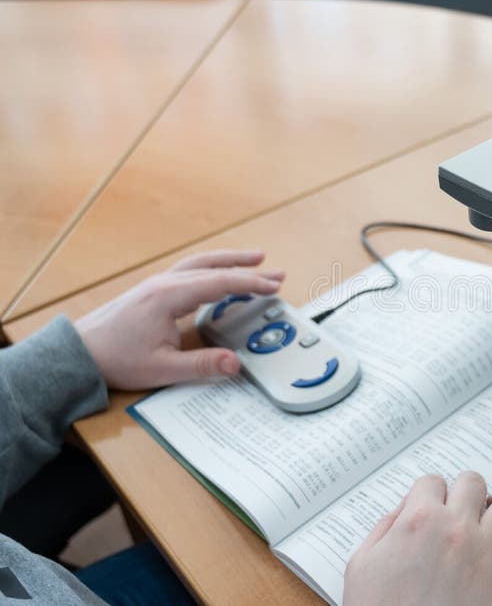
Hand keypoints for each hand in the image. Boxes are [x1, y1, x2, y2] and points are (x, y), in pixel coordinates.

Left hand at [74, 249, 284, 389]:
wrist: (78, 354)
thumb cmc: (114, 359)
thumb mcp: (162, 368)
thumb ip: (203, 364)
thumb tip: (235, 363)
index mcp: (168, 297)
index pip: (219, 283)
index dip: (250, 284)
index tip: (273, 286)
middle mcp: (163, 284)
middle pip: (213, 265)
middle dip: (247, 267)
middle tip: (274, 270)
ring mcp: (156, 285)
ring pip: (200, 264)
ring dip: (229, 261)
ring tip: (255, 261)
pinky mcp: (152, 291)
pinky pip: (190, 271)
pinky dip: (212, 269)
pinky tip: (219, 276)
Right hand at [343, 472, 491, 605]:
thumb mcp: (362, 563)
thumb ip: (385, 527)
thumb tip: (406, 510)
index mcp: (419, 521)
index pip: (432, 481)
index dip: (428, 495)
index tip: (428, 507)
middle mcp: (456, 529)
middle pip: (472, 483)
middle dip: (463, 494)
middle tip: (457, 511)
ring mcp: (484, 552)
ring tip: (489, 521)